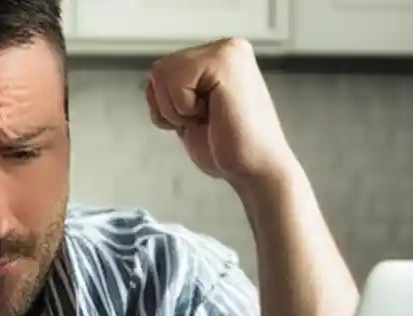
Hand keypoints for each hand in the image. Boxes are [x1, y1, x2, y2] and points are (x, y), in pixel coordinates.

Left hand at [147, 38, 296, 188]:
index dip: (168, 107)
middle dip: (171, 107)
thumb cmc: (227, 148)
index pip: (162, 72)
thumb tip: (156, 72)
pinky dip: (184, 109)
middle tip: (208, 121)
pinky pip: (173, 83)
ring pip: (161, 74)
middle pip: (158, 70)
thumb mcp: (190, 112)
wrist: (257, 171)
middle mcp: (227, 47)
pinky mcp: (224, 62)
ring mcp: (227, 51)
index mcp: (220, 56)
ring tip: (211, 118)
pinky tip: (214, 115)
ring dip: (178, 110)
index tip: (204, 120)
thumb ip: (175, 87)